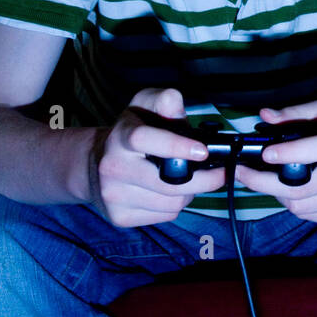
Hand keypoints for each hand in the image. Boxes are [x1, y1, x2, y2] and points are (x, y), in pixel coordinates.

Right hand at [90, 88, 225, 226]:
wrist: (96, 166)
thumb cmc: (133, 133)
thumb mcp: (144, 108)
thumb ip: (163, 101)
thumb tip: (174, 99)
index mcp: (120, 136)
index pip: (144, 140)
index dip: (175, 146)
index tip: (203, 151)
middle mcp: (112, 167)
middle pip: (167, 183)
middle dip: (203, 180)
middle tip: (220, 173)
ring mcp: (113, 195)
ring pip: (172, 203)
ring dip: (190, 193)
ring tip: (188, 180)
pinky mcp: (120, 217)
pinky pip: (166, 215)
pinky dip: (177, 206)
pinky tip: (171, 193)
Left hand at [238, 98, 316, 225]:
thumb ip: (300, 112)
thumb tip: (264, 117)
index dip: (291, 153)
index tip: (265, 153)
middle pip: (301, 188)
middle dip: (263, 182)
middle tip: (242, 172)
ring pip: (300, 205)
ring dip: (277, 193)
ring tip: (270, 179)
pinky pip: (311, 216)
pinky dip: (296, 204)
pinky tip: (295, 190)